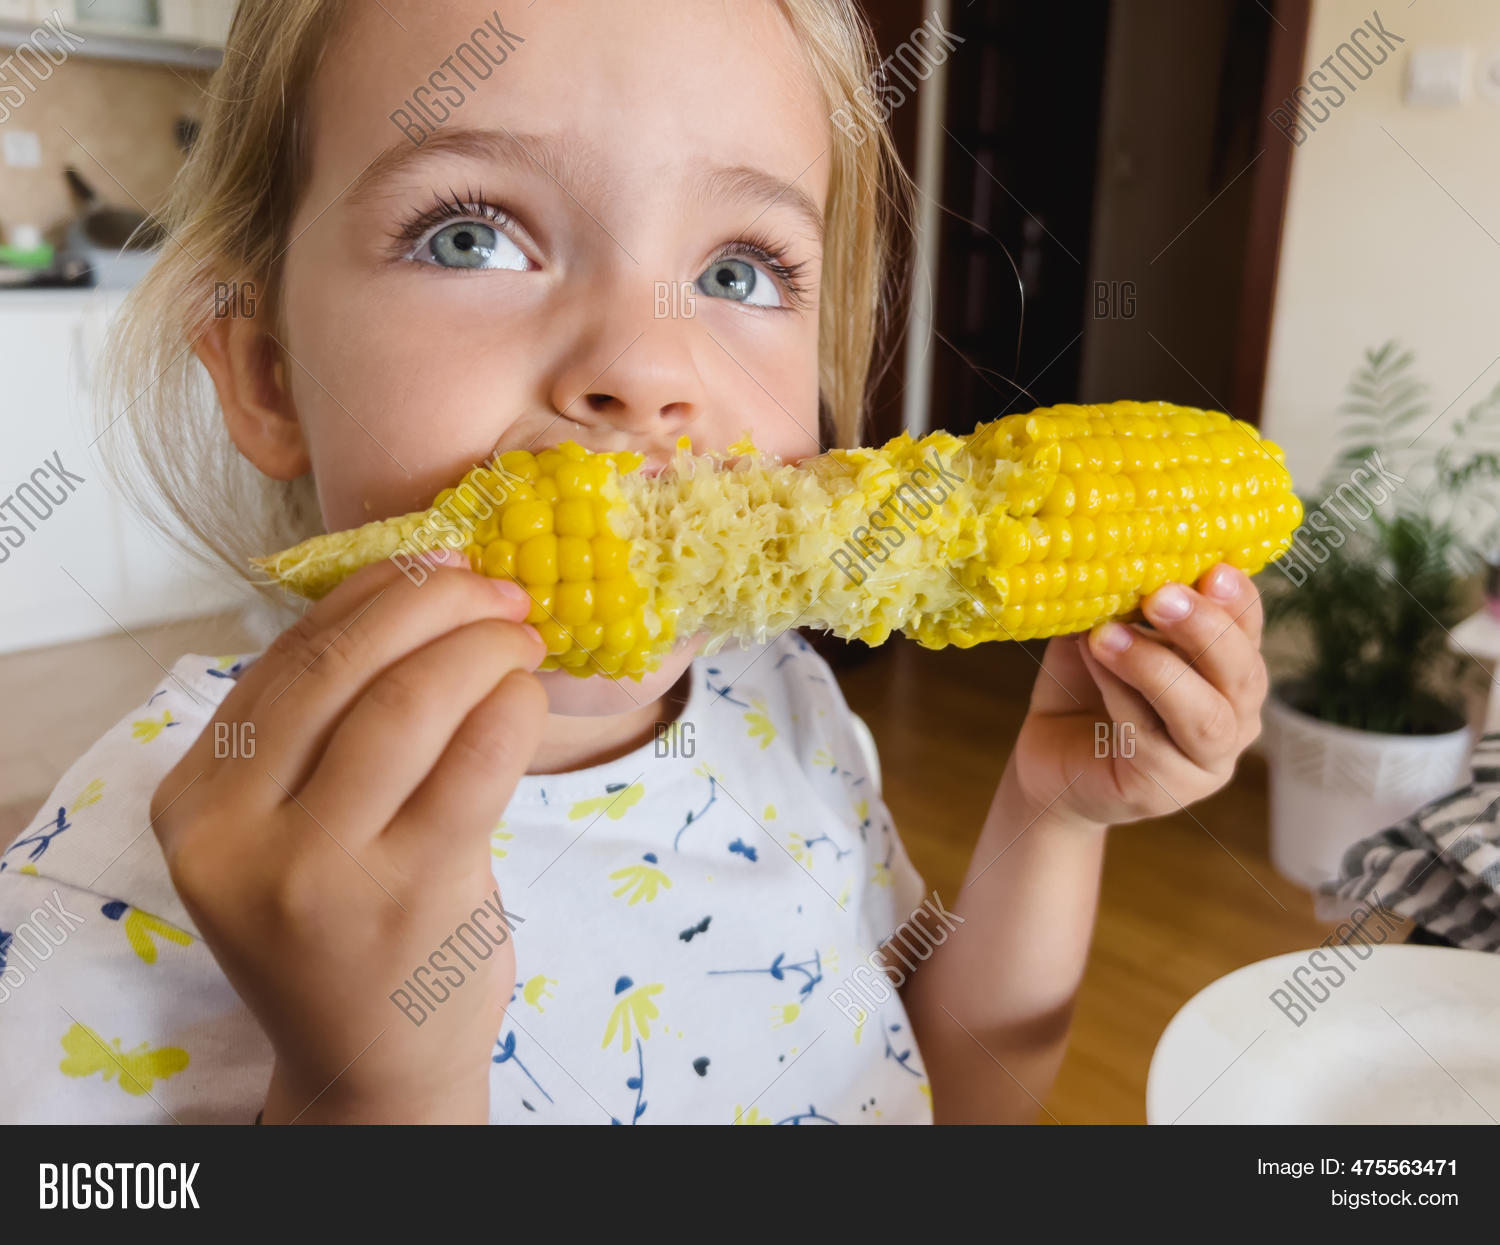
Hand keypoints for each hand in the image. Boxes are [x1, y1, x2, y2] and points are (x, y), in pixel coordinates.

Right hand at [150, 553, 547, 1122]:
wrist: (373, 1058)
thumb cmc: (347, 919)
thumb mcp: (292, 822)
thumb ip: (324, 721)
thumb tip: (420, 582)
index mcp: (194, 801)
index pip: (288, 657)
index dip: (376, 591)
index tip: (440, 563)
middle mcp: (234, 835)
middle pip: (344, 667)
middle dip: (437, 603)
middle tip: (500, 595)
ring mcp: (316, 872)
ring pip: (408, 703)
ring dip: (481, 647)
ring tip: (521, 642)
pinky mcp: (407, 896)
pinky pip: (474, 761)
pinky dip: (510, 705)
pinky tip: (526, 696)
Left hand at [1013, 563, 1267, 827]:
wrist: (1047, 753)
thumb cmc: (1085, 682)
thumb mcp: (1107, 629)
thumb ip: (1127, 600)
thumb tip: (1121, 548)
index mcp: (1229, 668)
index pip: (1249, 629)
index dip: (1238, 600)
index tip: (1214, 567)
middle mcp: (1234, 716)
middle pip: (1241, 674)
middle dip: (1205, 630)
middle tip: (1162, 596)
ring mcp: (1205, 761)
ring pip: (1203, 716)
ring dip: (1157, 669)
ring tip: (1109, 635)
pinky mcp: (1164, 789)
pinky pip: (1151, 742)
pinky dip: (1120, 698)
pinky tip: (1095, 664)